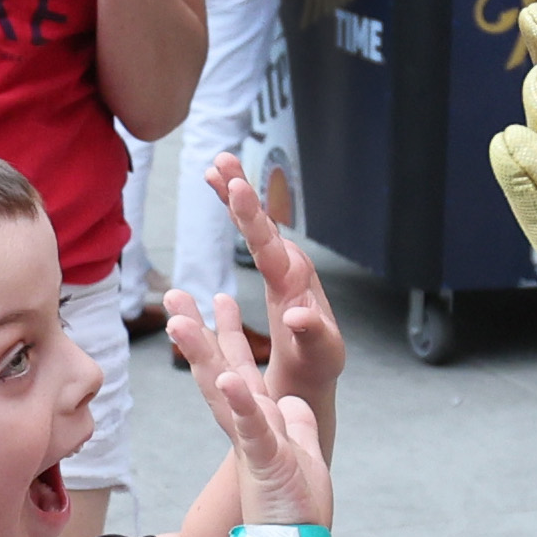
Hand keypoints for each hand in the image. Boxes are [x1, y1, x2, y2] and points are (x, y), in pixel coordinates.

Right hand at [164, 291, 333, 530]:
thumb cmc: (297, 507)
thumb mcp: (301, 451)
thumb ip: (295, 423)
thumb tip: (294, 402)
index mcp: (259, 421)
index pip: (240, 367)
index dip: (228, 333)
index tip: (217, 297)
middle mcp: (250, 426)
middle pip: (219, 370)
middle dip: (197, 332)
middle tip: (173, 296)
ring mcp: (255, 441)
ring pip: (225, 392)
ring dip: (205, 357)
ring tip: (183, 323)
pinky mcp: (267, 460)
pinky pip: (253, 428)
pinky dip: (241, 405)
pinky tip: (230, 381)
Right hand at [199, 151, 343, 412]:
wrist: (317, 375)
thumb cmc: (318, 367)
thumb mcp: (320, 356)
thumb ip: (312, 334)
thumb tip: (298, 312)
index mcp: (296, 284)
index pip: (270, 244)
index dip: (250, 216)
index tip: (237, 187)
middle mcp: (290, 268)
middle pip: (263, 225)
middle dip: (241, 194)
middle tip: (222, 160)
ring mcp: (283, 268)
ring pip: (258, 225)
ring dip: (237, 195)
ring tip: (217, 165)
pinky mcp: (275, 272)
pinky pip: (254, 235)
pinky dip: (238, 211)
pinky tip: (223, 191)